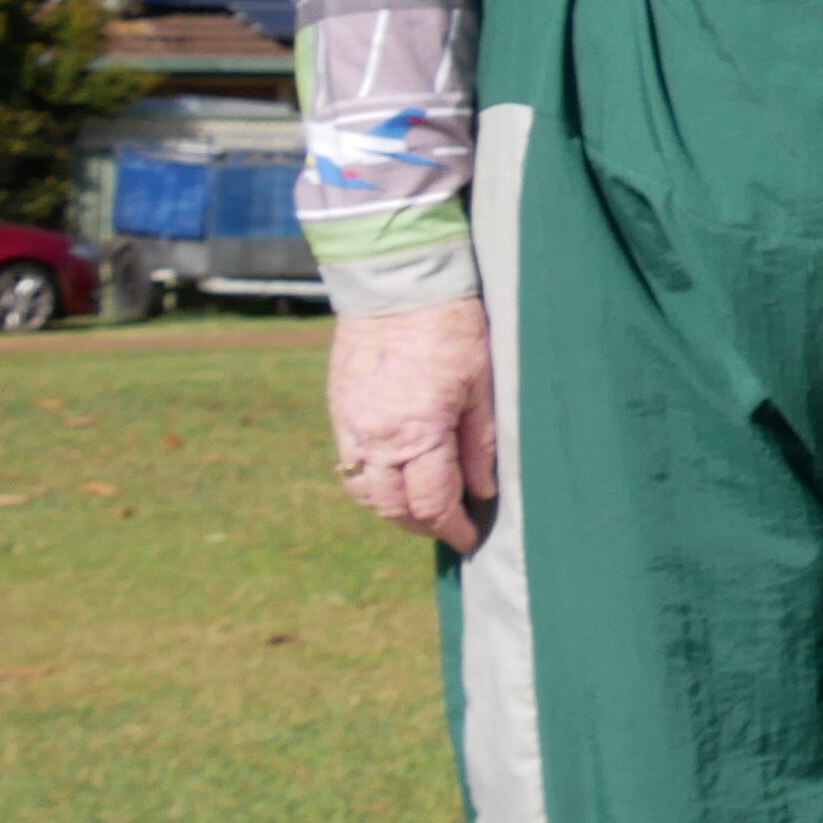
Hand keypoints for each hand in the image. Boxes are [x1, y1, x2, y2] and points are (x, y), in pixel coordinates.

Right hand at [327, 299, 496, 552]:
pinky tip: (395, 480)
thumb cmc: (451, 327)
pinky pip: (349, 466)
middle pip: (393, 508)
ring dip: (392, 510)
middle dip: (422, 525)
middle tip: (449, 529)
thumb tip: (482, 492)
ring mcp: (350, 427)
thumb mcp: (481, 386)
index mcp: (416, 435)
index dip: (451, 527)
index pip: (431, 503)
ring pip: (365, 492)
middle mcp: (375, 439)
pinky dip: (371, 484)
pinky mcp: (339, 411)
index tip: (469, 538)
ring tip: (423, 511)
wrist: (396, 283)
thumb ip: (479, 444)